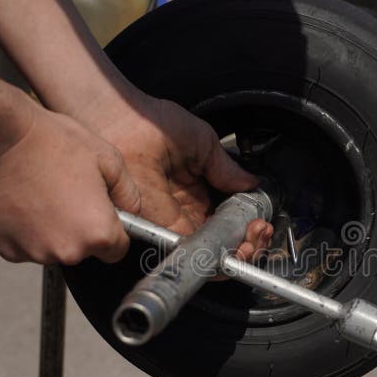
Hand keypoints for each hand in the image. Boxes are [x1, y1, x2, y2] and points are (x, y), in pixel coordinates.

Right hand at [0, 100, 140, 264]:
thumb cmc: (53, 143)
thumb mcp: (108, 159)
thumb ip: (128, 194)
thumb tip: (132, 213)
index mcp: (99, 234)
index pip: (117, 250)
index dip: (112, 230)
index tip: (100, 212)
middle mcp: (69, 252)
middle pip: (85, 251)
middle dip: (82, 229)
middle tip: (68, 194)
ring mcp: (35, 254)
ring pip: (55, 249)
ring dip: (53, 231)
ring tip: (43, 195)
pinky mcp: (7, 250)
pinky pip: (26, 246)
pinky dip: (27, 231)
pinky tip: (23, 203)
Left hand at [92, 95, 272, 261]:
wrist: (116, 117)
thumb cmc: (148, 121)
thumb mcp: (200, 141)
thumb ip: (225, 167)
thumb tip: (251, 183)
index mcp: (196, 193)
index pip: (227, 222)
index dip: (247, 227)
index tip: (260, 221)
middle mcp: (185, 213)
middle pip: (223, 243)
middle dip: (249, 244)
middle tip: (260, 231)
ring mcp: (173, 225)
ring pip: (211, 254)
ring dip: (239, 253)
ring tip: (254, 238)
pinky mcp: (160, 232)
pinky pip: (191, 255)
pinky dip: (217, 259)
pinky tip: (236, 246)